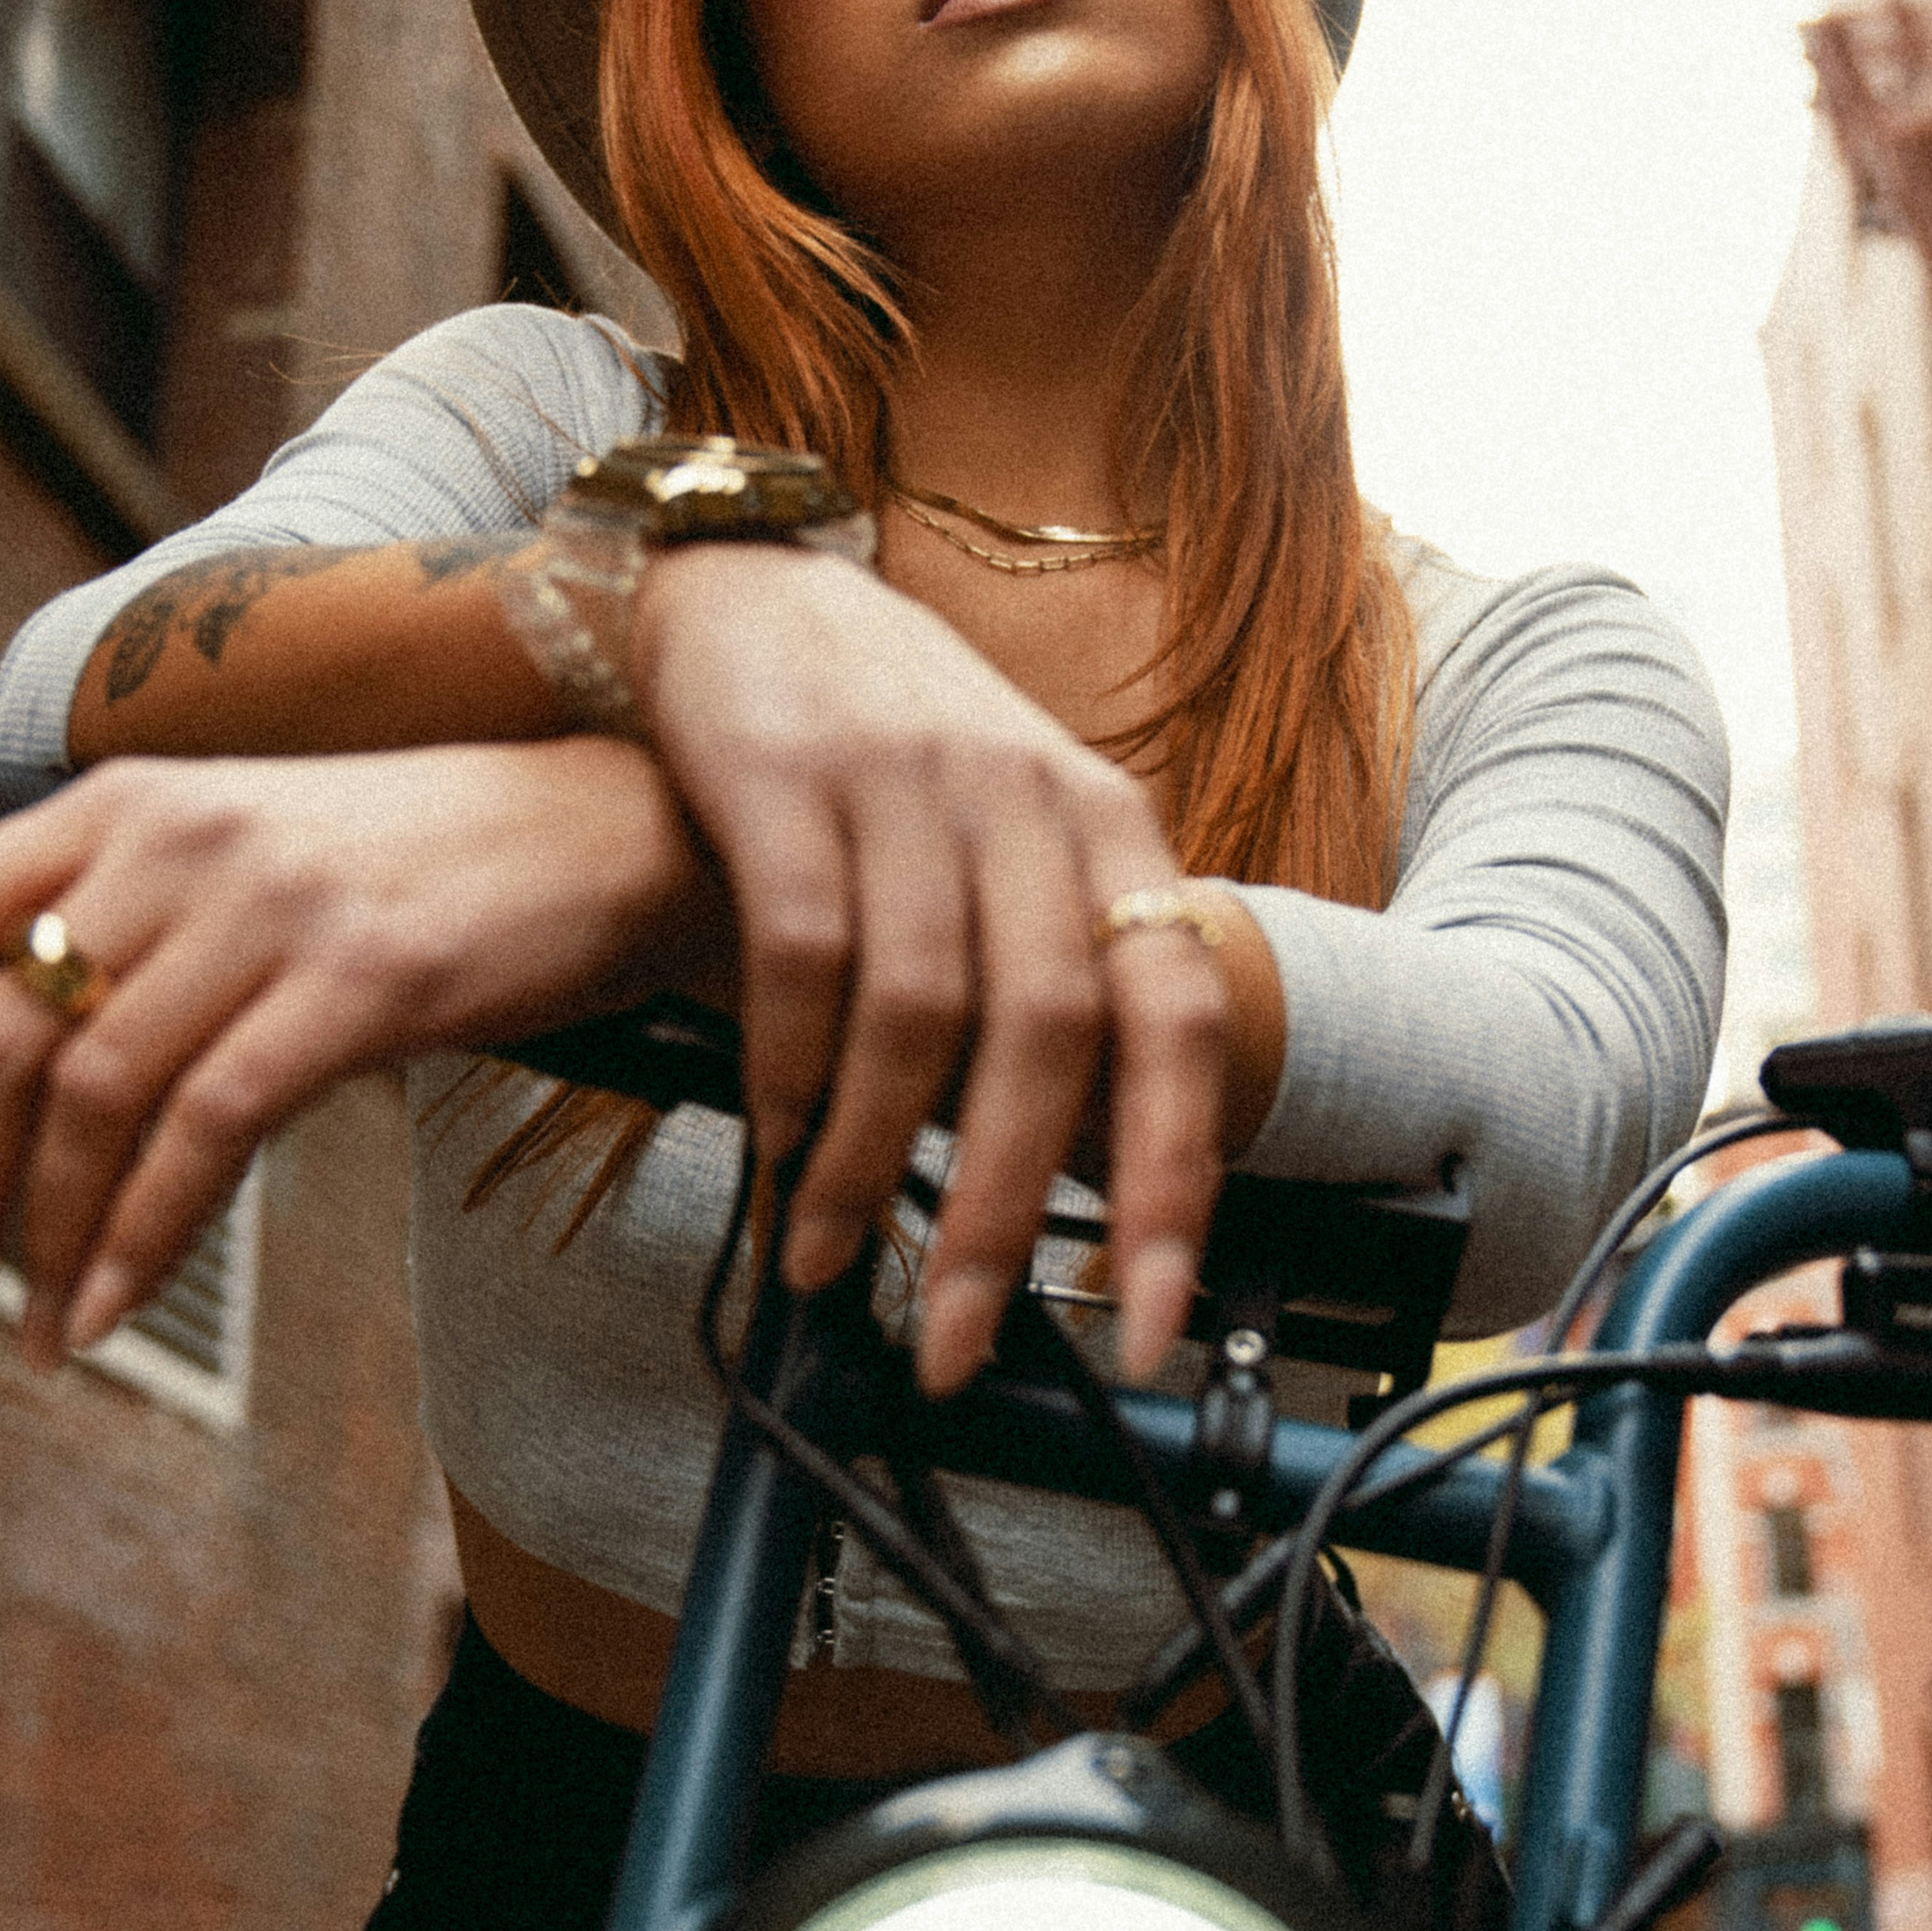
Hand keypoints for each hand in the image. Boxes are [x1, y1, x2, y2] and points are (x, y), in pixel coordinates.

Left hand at [0, 740, 720, 1374]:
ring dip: (37, 1242)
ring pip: (88, 1095)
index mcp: (111, 811)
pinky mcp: (356, 976)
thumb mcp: (211, 913)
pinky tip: (112, 1308)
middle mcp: (167, 840)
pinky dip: (139, 1239)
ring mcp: (262, 904)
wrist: (610, 832)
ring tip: (30, 1334)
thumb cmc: (408, 875)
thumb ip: (53, 999)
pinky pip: (206, 1129)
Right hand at [626, 545, 1236, 1392]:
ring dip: (875, 1164)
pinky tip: (776, 1142)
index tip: (1145, 1323)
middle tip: (958, 1340)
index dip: (1175, 1183)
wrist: (750, 590)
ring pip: (922, 1012)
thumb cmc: (892, 754)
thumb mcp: (1009, 841)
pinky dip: (792, 1071)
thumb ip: (1052, 978)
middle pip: (1053, 1035)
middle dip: (1007, 1215)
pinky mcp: (790, 772)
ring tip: (831, 1255)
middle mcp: (1028, 799)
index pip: (1181, 1023)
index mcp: (1110, 831)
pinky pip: (805, 955)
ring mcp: (911, 778)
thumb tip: (1089, 1175)